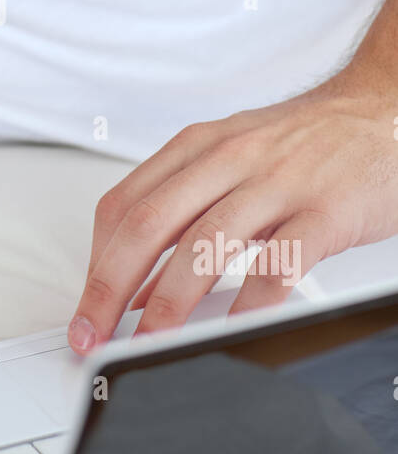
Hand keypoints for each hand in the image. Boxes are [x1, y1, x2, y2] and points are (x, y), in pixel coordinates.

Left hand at [67, 65, 397, 351]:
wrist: (385, 109)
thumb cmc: (307, 141)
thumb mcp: (234, 157)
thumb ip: (186, 208)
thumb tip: (138, 280)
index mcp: (199, 147)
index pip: (123, 204)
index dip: (96, 262)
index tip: (85, 307)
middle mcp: (229, 160)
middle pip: (148, 226)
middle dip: (110, 288)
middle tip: (93, 334)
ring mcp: (277, 184)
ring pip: (203, 246)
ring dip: (167, 305)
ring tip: (147, 344)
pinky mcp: (324, 212)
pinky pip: (276, 266)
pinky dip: (246, 306)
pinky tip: (228, 332)